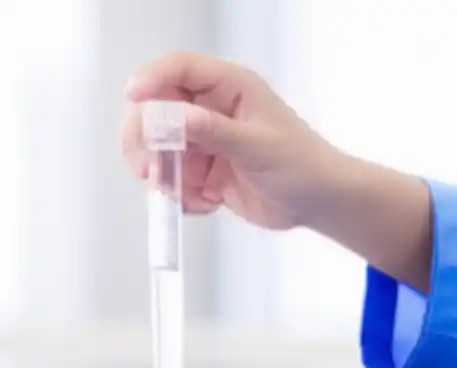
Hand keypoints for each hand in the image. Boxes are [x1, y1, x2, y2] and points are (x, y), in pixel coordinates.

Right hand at [121, 52, 346, 229]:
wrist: (319, 203)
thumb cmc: (301, 165)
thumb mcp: (258, 146)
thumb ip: (214, 131)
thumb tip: (173, 117)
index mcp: (230, 88)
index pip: (179, 69)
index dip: (151, 79)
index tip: (133, 98)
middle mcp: (212, 109)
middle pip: (155, 110)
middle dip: (146, 141)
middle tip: (149, 170)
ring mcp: (205, 141)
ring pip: (158, 149)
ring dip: (163, 175)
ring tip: (185, 195)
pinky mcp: (204, 171)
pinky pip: (174, 180)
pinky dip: (182, 195)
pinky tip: (208, 204)